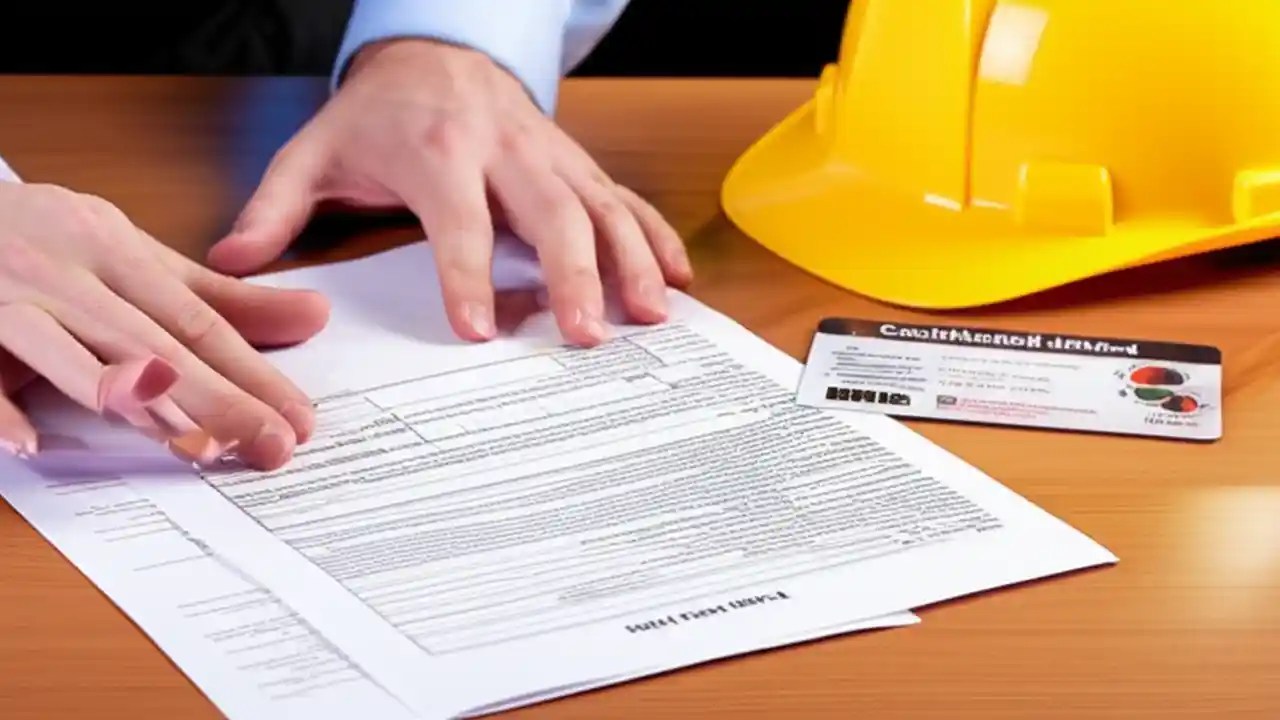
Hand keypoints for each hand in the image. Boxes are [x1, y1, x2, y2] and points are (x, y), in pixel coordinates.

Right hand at [0, 182, 328, 468]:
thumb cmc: (45, 241)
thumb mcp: (133, 257)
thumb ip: (221, 297)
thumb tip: (316, 316)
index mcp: (112, 248)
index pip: (196, 320)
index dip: (252, 372)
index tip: (299, 419)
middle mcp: (62, 270)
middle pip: (148, 341)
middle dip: (215, 399)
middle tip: (269, 447)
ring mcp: (1, 298)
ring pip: (68, 352)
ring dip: (126, 397)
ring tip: (187, 442)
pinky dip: (0, 409)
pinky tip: (32, 444)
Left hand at [207, 39, 692, 346]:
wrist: (437, 47)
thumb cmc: (379, 112)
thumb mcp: (316, 150)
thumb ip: (275, 208)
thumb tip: (233, 265)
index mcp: (438, 152)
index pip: (459, 219)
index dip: (469, 275)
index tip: (480, 331)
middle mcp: (505, 151)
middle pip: (552, 212)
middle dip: (574, 275)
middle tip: (585, 335)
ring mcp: (550, 156)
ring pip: (603, 205)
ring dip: (630, 260)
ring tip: (649, 315)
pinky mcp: (577, 163)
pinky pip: (624, 197)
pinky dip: (654, 236)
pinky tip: (677, 278)